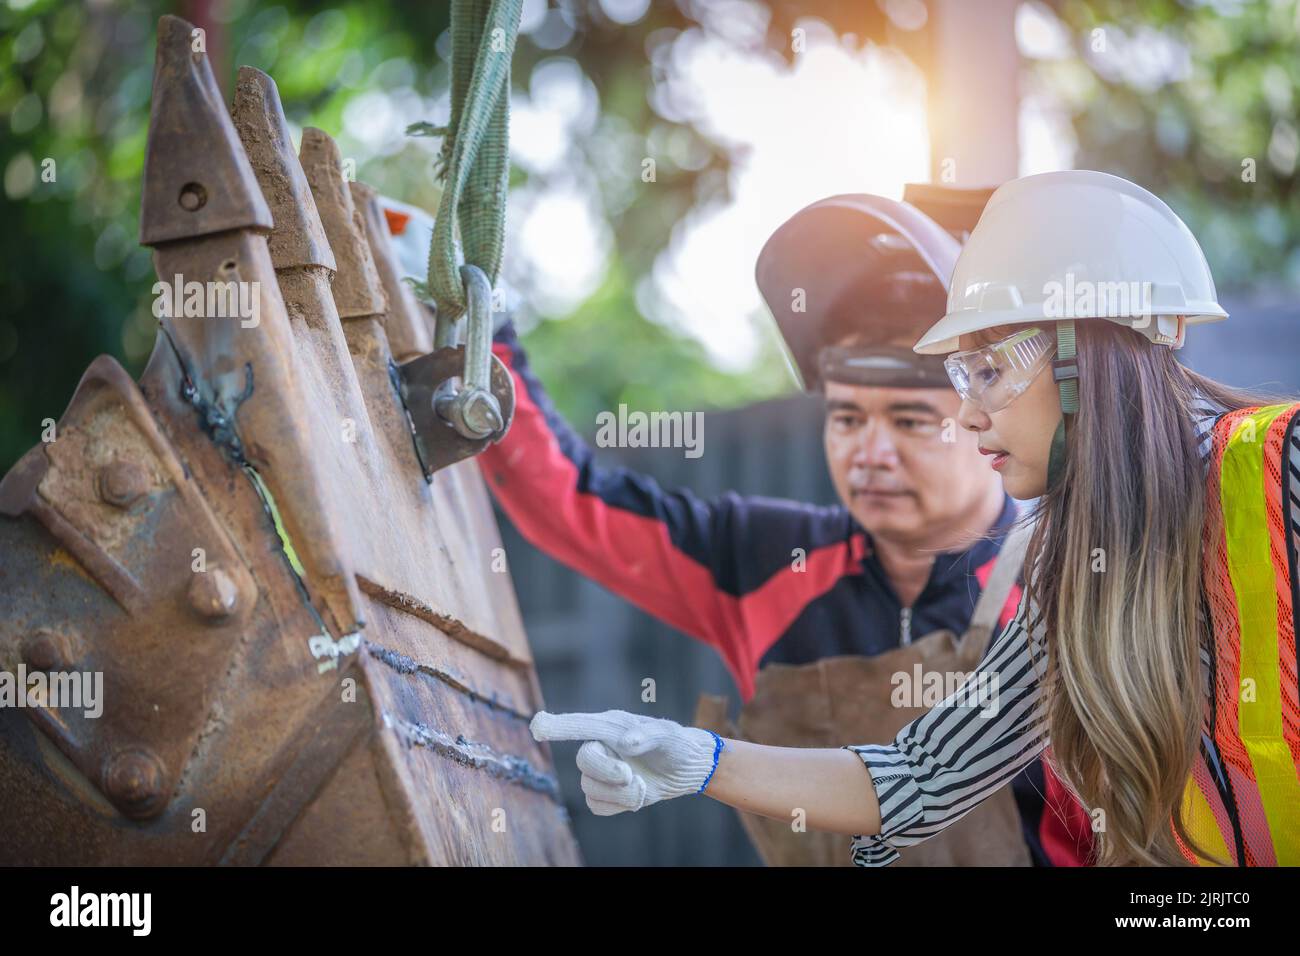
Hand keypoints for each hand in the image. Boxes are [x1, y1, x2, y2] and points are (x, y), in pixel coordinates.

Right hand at [530, 710, 721, 815]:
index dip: (557, 726)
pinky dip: (618, 806)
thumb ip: (648, 735)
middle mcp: (600, 746)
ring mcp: (601, 771)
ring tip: (641, 786)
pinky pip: (597, 806)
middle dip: (607, 772)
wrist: (685, 769)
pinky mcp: (607, 793)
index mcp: (610, 726)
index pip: (579, 725)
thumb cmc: (675, 744)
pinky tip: (636, 796)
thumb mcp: (667, 736)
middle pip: (584, 762)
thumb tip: (626, 742)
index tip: (538, 725)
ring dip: (619, 793)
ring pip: (590, 788)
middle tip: (630, 775)